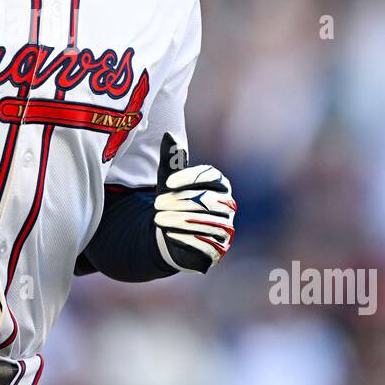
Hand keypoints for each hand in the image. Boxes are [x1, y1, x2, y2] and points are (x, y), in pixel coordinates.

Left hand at [153, 133, 236, 273]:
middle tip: (157, 204)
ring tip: (158, 219)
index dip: (189, 177)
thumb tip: (169, 135)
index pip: (211, 176)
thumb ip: (171, 160)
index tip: (168, 182)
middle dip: (179, 201)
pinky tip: (169, 235)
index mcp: (220, 185)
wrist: (172, 233)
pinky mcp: (219, 249)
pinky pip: (206, 244)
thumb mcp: (168, 181)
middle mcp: (228, 205)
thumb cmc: (173, 201)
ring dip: (179, 220)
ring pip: (207, 222)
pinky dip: (186, 239)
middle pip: (207, 199)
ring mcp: (226, 228)